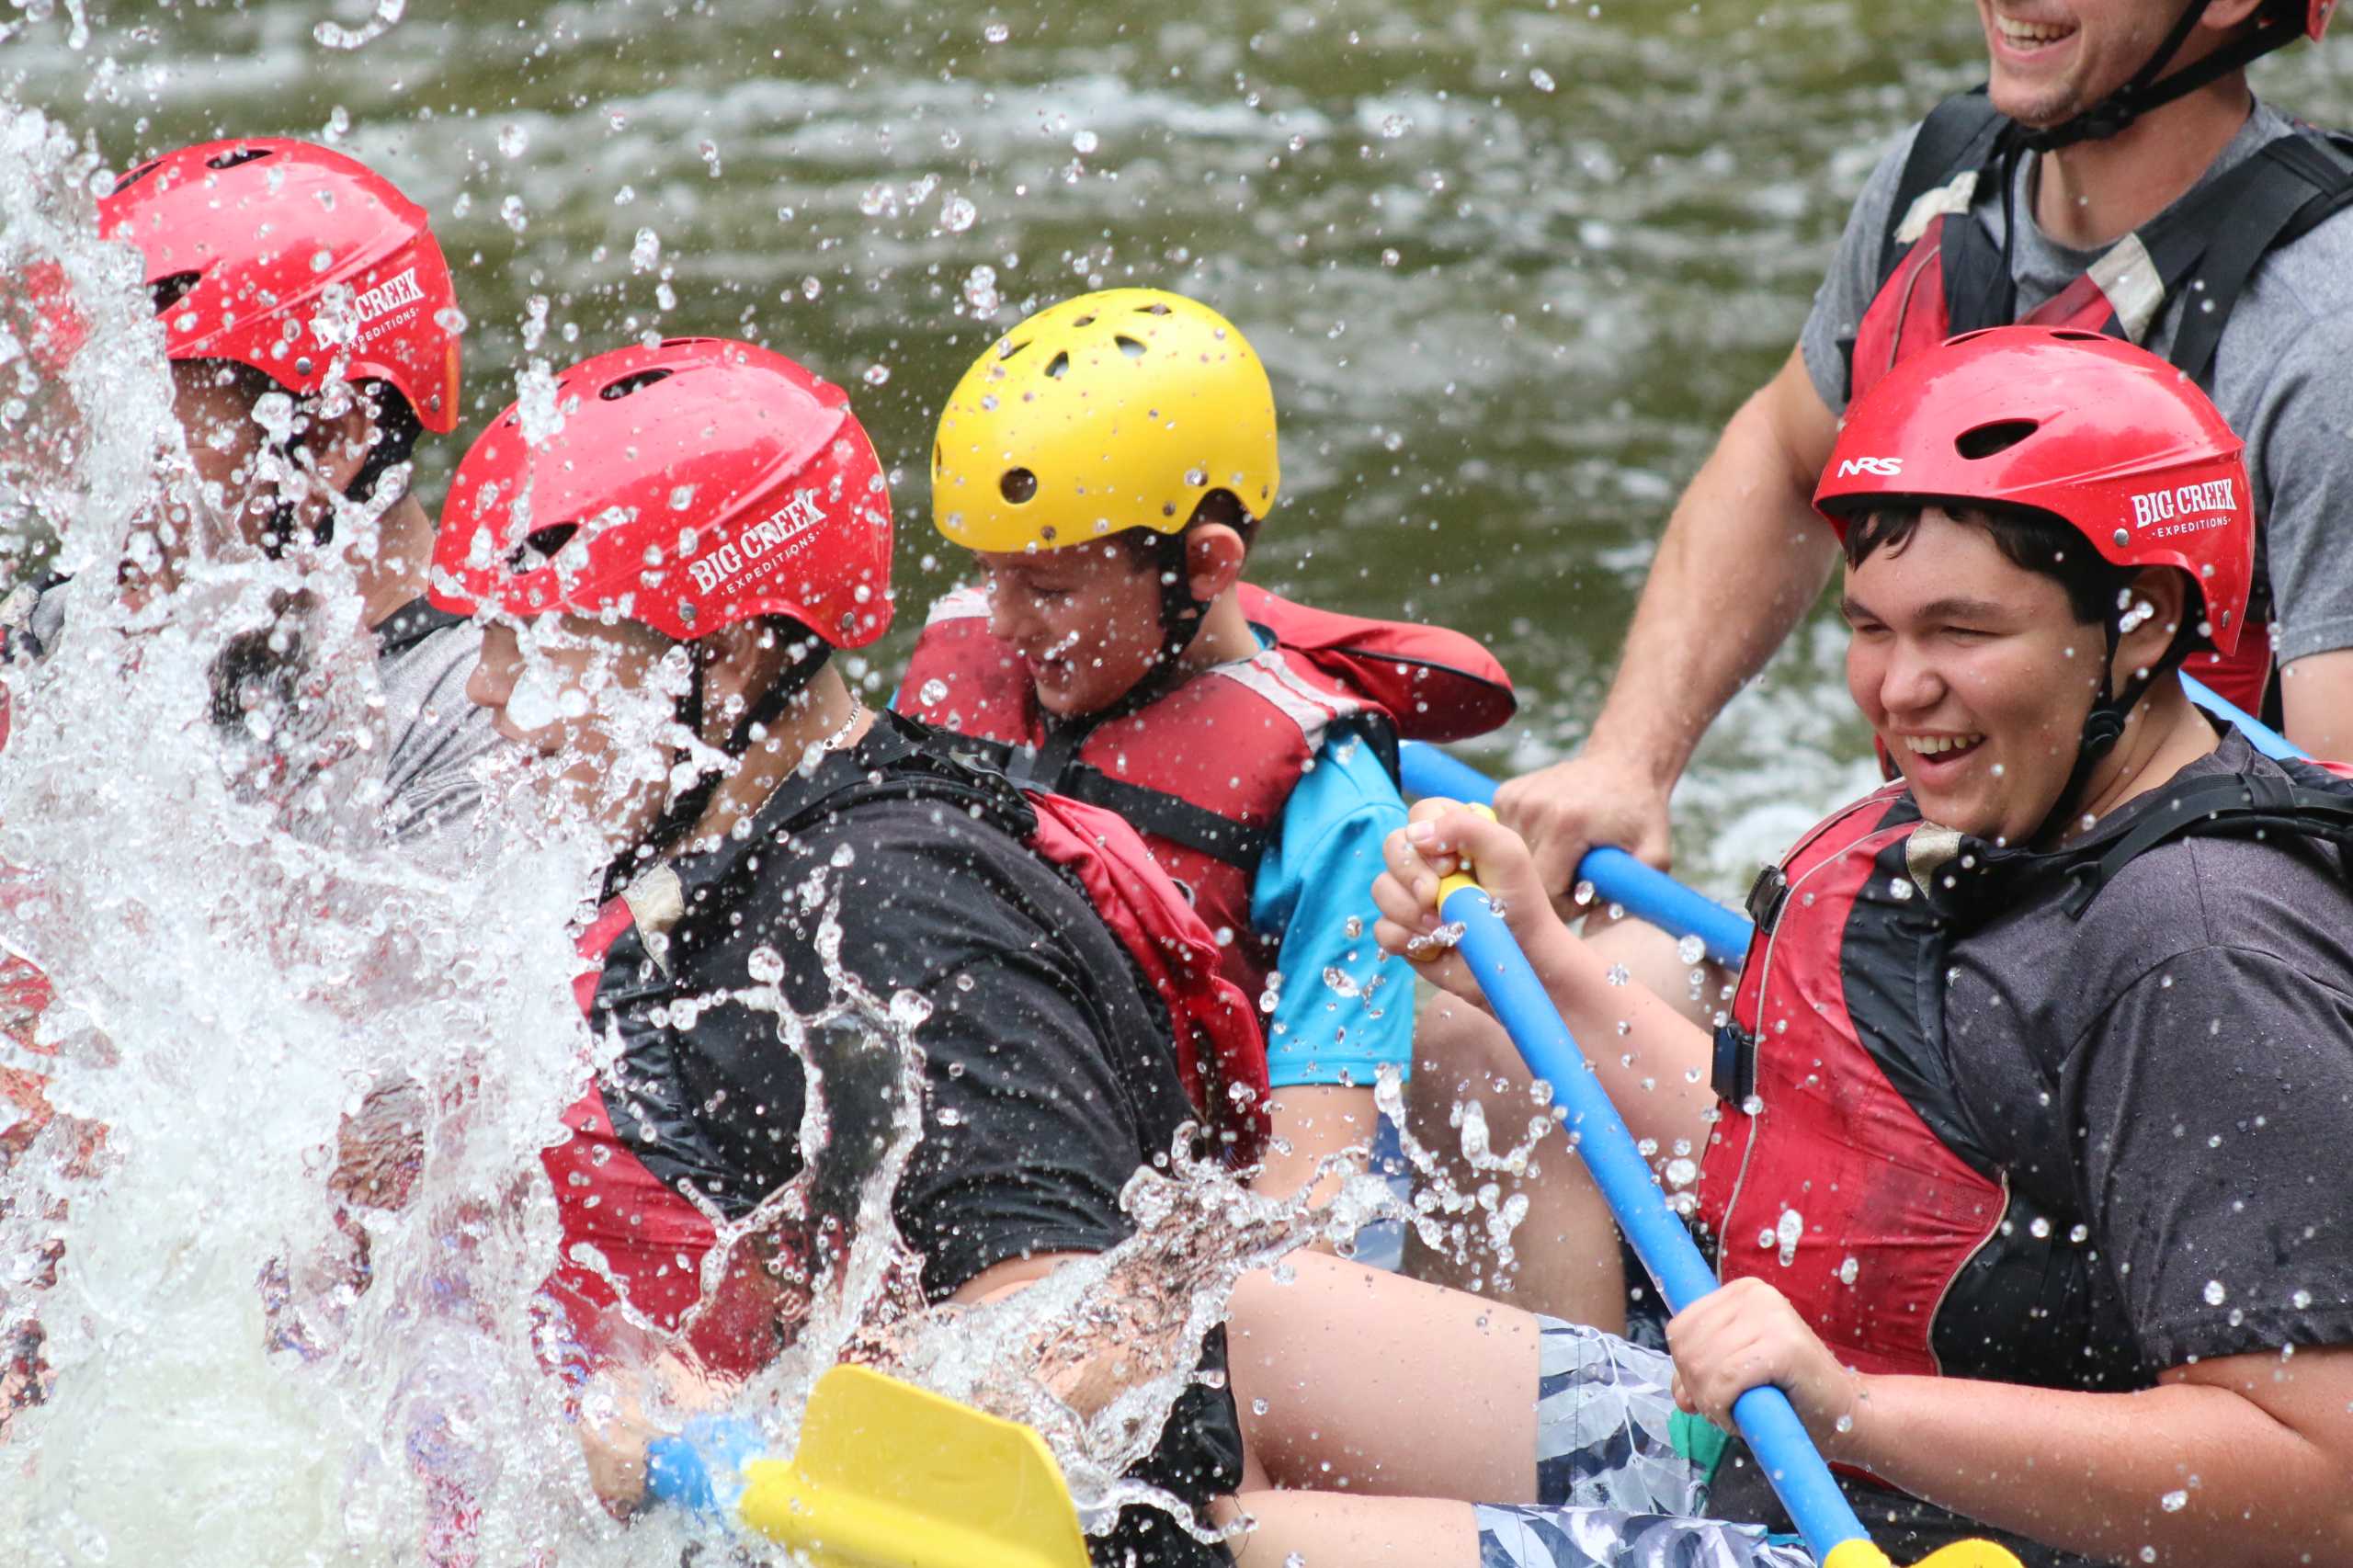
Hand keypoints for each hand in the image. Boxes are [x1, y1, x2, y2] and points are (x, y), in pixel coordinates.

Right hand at [1372, 797, 1567, 1002]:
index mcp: (1451, 835)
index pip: (1418, 815)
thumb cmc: (1518, 901)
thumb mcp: (1505, 852)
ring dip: (1412, 912)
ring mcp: (1412, 897)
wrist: (1520, 958)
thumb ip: (1465, 826)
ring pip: (1381, 889)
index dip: (1426, 838)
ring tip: (1446, 927)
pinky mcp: (1405, 931)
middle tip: (1437, 897)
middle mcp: (1426, 863)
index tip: (1450, 865)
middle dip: (1413, 876)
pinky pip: (1382, 929)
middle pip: (1391, 848)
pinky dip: (1406, 939)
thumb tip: (1415, 834)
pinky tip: (1434, 944)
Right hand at [1494, 749, 1674, 913]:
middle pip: (1523, 879)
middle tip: (1578, 877)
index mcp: (1567, 825)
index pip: (1545, 893)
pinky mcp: (1504, 795)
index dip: (1566, 905)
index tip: (1587, 894)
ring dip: (1536, 868)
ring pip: (1510, 863)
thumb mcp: (1652, 858)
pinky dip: (1525, 847)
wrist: (1623, 763)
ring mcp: (1514, 799)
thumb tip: (1594, 939)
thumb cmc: (1639, 814)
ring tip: (1566, 853)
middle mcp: (1533, 809)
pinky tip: (1550, 836)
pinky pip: (1503, 840)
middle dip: (1548, 890)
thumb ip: (1631, 899)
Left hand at [1665, 1276, 1867, 1462]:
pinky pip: (1725, 1381)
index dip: (1686, 1371)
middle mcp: (1754, 1294)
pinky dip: (1725, 1410)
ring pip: (1703, 1366)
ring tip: (1745, 1411)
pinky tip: (1748, 1417)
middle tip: (1730, 1409)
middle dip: (1698, 1391)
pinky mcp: (1784, 1345)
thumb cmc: (1789, 1397)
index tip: (1712, 1394)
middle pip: (1686, 1348)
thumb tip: (1679, 1394)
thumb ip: (1701, 1376)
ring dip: (1713, 1405)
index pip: (1680, 1330)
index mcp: (1740, 1292)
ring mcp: (1771, 1315)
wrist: (1847, 1417)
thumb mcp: (1735, 1378)